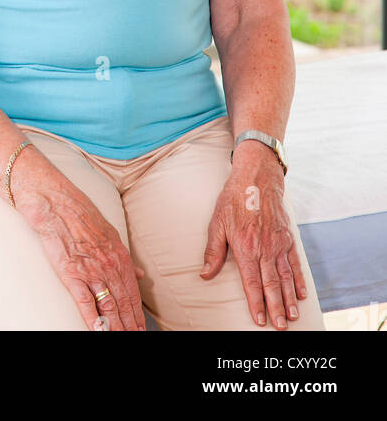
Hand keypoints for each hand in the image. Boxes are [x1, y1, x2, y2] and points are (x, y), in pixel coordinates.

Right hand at [15, 163, 146, 331]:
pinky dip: (93, 320)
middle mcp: (109, 265)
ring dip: (117, 327)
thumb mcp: (110, 233)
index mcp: (120, 256)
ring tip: (122, 338)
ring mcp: (91, 271)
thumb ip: (124, 257)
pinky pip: (85, 302)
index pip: (132, 293)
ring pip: (109, 306)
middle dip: (131, 325)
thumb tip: (139, 274)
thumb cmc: (80, 215)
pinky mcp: (72, 274)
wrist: (56, 203)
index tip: (140, 328)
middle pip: (123, 303)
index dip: (137, 314)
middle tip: (135, 337)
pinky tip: (99, 331)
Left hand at [200, 151, 306, 328]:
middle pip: (271, 285)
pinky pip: (295, 263)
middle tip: (279, 327)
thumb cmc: (233, 200)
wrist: (256, 178)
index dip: (256, 302)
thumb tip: (205, 274)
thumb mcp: (217, 223)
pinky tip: (300, 294)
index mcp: (246, 247)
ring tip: (291, 316)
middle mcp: (264, 249)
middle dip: (275, 308)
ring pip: (285, 277)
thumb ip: (213, 251)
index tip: (259, 319)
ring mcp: (278, 244)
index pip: (251, 282)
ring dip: (289, 299)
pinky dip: (298, 280)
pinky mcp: (287, 238)